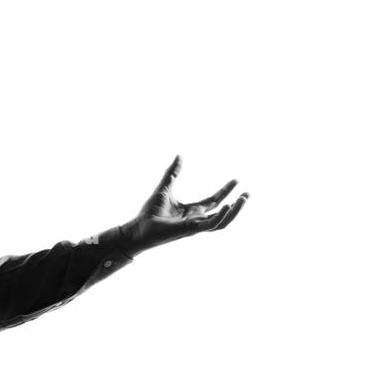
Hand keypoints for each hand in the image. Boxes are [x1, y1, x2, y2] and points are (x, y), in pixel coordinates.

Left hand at [123, 155, 247, 252]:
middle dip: (237, 204)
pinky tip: (228, 205)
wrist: (139, 227)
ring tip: (244, 198)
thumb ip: (173, 173)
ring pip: (222, 221)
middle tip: (248, 194)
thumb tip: (179, 155)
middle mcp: (196, 219)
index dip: (225, 191)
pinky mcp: (191, 230)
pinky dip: (222, 216)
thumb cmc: (150, 212)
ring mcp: (195, 225)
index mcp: (192, 211)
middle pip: (223, 212)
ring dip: (235, 212)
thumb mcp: (165, 187)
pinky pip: (211, 224)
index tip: (236, 180)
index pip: (214, 201)